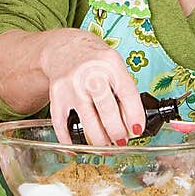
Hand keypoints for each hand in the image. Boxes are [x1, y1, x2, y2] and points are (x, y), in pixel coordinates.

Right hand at [44, 29, 144, 145]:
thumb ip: (123, 89)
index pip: (128, 94)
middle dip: (118, 133)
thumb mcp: (115, 65)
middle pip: (107, 111)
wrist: (64, 47)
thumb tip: (132, 123)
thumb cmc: (95, 59)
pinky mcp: (57, 97)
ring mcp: (72, 86)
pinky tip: (79, 147)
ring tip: (106, 146)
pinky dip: (70, 141)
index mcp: (111, 65)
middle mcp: (90, 75)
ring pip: (88, 123)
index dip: (135, 117)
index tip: (138, 130)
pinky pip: (62, 125)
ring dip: (100, 141)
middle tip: (122, 140)